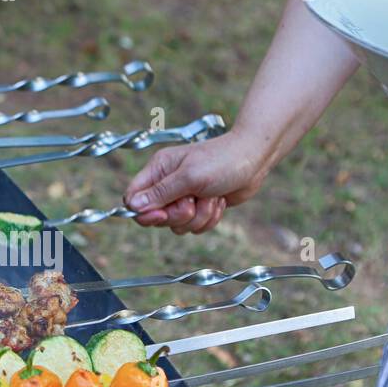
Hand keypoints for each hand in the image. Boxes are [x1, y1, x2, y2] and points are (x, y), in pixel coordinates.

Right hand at [124, 132, 269, 233]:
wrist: (254, 160)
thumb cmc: (222, 160)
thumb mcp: (189, 177)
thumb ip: (160, 193)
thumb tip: (132, 206)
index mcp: (159, 170)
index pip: (133, 198)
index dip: (144, 212)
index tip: (162, 215)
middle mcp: (168, 184)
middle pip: (156, 217)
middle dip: (178, 215)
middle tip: (193, 201)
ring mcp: (184, 197)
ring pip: (178, 225)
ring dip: (198, 216)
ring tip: (211, 197)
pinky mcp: (199, 207)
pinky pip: (195, 226)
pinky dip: (209, 218)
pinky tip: (218, 201)